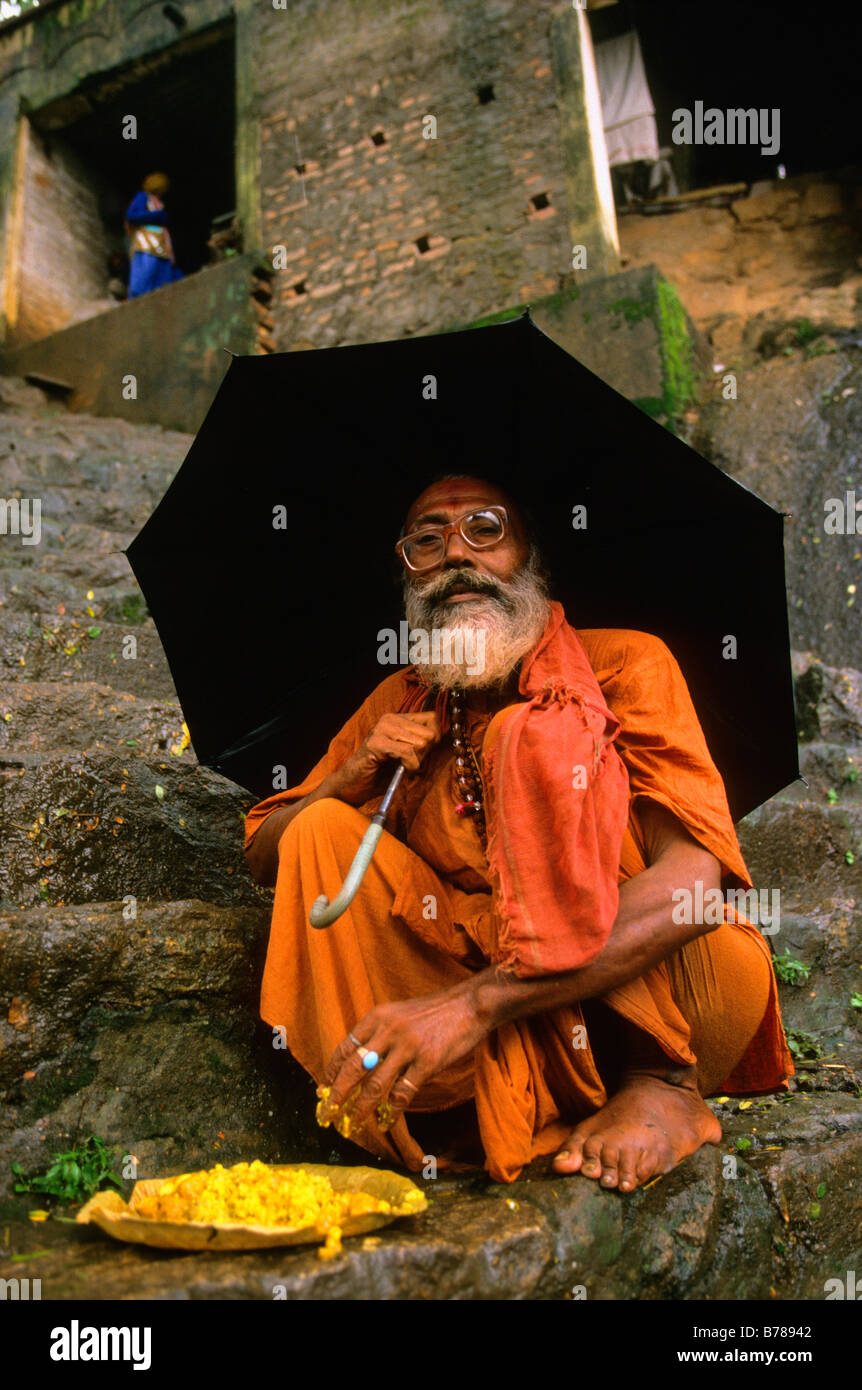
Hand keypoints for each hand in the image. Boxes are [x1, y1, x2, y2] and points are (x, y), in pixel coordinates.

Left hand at [319, 986, 487, 1132]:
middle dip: (337, 1095)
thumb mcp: (398, 1015)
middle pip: (354, 1069)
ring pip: (375, 1085)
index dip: (331, 1073)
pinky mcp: (427, 1061)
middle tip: (327, 1114)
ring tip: (354, 1122)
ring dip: (361, 1108)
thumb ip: (378, 1036)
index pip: (345, 1048)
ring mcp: (408, 1046)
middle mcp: (388, 1030)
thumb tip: (358, 1067)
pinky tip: (388, 1119)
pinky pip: (403, 1092)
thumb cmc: (432, 1013)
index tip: (323, 1092)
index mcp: (377, 1017)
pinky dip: (393, 1110)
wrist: (468, 1005)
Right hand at [335, 712, 440, 805]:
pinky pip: (408, 752)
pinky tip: (401, 769)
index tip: (422, 754)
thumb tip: (440, 736)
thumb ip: (422, 745)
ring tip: (401, 766)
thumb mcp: (407, 756)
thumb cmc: (380, 772)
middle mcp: (390, 719)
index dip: (434, 739)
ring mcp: (381, 728)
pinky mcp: (375, 742)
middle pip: (429, 733)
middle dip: (424, 754)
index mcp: (398, 719)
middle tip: (408, 763)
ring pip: (420, 743)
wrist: (352, 784)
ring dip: (415, 761)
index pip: (432, 718)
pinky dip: (410, 765)